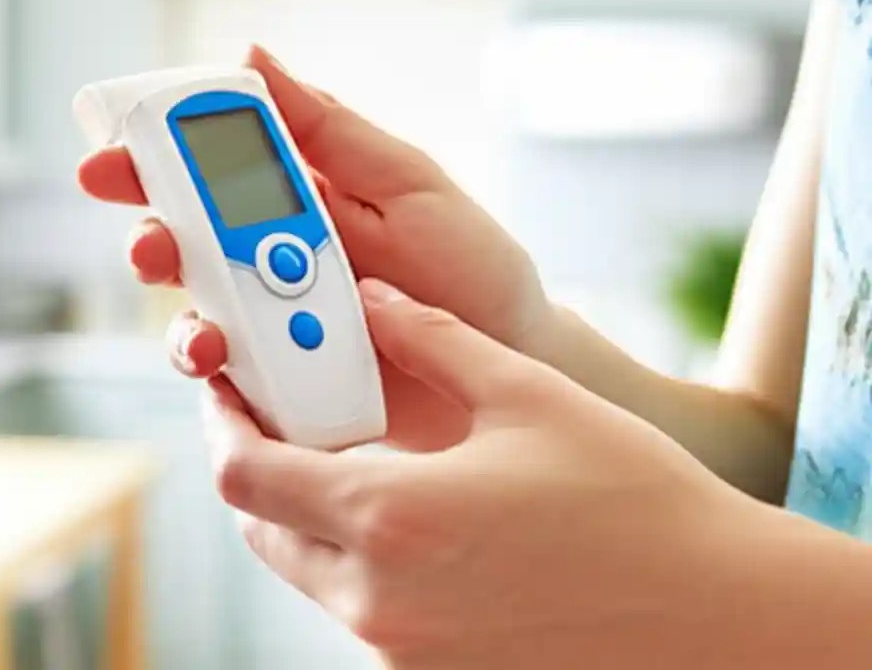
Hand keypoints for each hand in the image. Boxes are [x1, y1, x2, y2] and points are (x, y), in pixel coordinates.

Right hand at [77, 46, 548, 450]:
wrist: (511, 363)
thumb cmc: (469, 267)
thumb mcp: (406, 184)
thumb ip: (329, 130)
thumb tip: (253, 59)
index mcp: (292, 198)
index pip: (202, 170)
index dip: (148, 159)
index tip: (114, 154)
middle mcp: (267, 260)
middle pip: (178, 246)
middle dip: (148, 240)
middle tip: (155, 245)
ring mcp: (271, 327)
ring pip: (191, 320)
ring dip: (184, 325)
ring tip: (212, 338)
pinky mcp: (280, 387)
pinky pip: (228, 386)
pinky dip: (222, 382)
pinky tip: (240, 378)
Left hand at [205, 278, 775, 668]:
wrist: (716, 619)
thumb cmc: (635, 506)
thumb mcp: (530, 399)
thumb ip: (435, 342)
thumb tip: (377, 301)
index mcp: (387, 518)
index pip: (245, 477)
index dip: (221, 427)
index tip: (230, 390)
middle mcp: (377, 598)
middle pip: (263, 529)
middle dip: (258, 470)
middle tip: (284, 420)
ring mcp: (401, 648)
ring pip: (309, 573)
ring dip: (310, 515)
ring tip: (356, 461)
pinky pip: (361, 609)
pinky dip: (359, 561)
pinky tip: (414, 525)